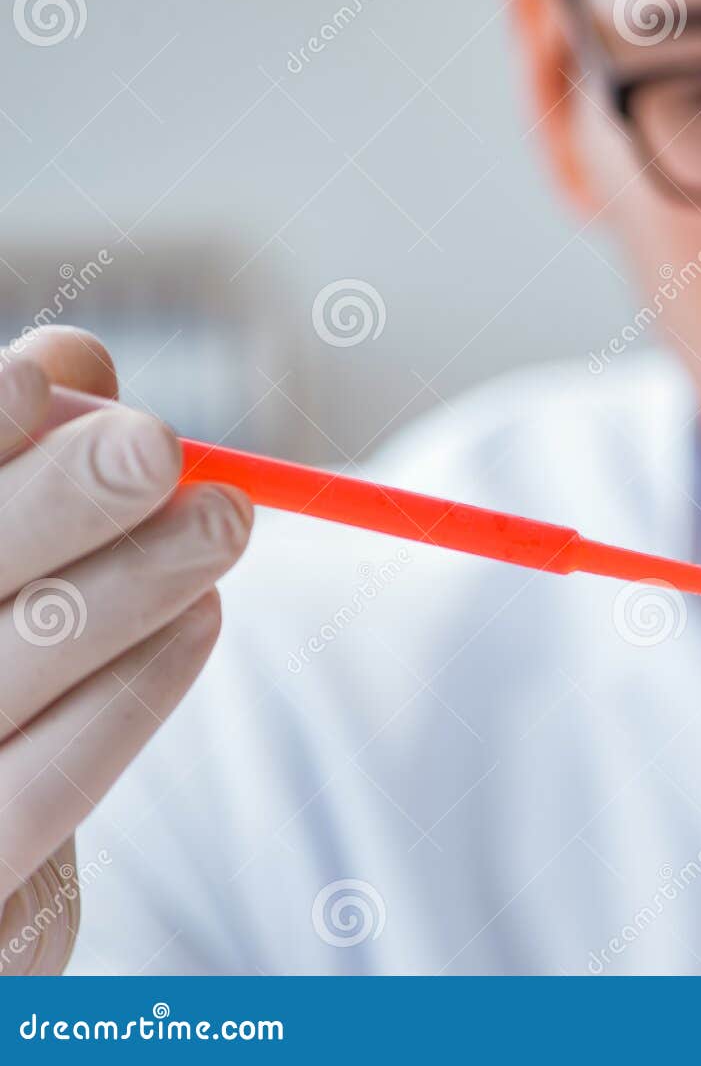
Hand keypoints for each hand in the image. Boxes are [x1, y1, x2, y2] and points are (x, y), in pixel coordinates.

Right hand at [0, 327, 252, 972]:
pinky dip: (127, 701)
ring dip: (120, 598)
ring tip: (221, 521)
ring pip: (2, 689)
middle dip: (52, 511)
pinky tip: (201, 619)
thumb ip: (12, 463)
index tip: (38, 376)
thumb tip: (77, 364)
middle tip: (157, 445)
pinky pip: (44, 794)